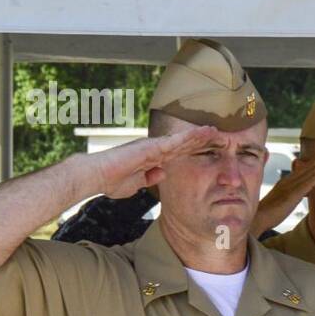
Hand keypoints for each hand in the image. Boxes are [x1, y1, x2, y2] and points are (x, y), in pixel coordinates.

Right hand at [88, 125, 220, 198]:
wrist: (96, 177)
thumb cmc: (110, 181)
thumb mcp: (135, 184)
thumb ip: (148, 179)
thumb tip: (162, 173)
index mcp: (151, 159)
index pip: (177, 153)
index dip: (192, 150)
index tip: (207, 148)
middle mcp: (153, 149)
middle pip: (183, 144)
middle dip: (200, 141)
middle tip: (218, 136)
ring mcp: (153, 147)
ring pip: (181, 140)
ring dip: (199, 136)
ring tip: (215, 131)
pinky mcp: (151, 147)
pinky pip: (175, 141)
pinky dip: (190, 137)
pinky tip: (203, 133)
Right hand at [252, 151, 314, 233]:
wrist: (256, 219)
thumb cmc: (267, 212)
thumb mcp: (281, 200)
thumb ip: (289, 194)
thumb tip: (295, 193)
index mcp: (285, 182)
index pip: (302, 170)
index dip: (314, 163)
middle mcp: (288, 181)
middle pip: (307, 168)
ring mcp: (290, 187)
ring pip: (309, 173)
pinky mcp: (291, 195)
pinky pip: (307, 184)